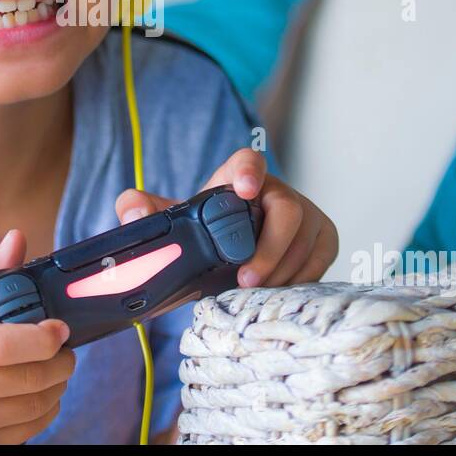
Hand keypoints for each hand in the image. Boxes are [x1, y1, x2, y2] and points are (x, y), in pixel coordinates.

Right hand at [0, 229, 75, 443]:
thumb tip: (17, 238)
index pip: (6, 345)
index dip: (44, 338)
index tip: (60, 329)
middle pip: (29, 377)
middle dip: (61, 362)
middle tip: (64, 350)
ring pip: (35, 406)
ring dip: (57, 387)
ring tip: (54, 370)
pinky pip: (26, 431)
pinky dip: (43, 412)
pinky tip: (38, 395)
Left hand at [115, 148, 337, 287]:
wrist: (222, 264)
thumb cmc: (199, 238)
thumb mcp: (167, 225)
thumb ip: (141, 210)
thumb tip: (133, 213)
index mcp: (237, 178)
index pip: (249, 161)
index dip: (250, 171)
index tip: (244, 189)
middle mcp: (276, 191)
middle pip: (288, 210)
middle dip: (269, 247)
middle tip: (244, 279)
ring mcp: (305, 214)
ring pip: (307, 239)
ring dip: (283, 271)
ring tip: (254, 294)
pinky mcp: (323, 239)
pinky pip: (321, 259)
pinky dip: (301, 279)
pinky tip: (277, 294)